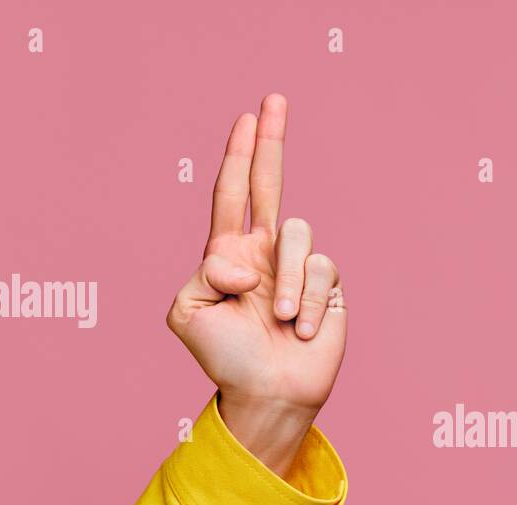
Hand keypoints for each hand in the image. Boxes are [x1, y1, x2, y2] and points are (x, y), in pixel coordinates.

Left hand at [167, 94, 346, 475]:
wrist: (268, 394)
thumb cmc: (226, 358)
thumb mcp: (187, 315)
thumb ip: (201, 274)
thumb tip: (242, 260)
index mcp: (229, 252)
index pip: (233, 193)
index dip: (239, 155)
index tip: (245, 117)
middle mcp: (266, 251)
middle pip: (272, 183)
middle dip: (272, 140)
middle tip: (274, 98)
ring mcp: (299, 267)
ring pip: (298, 236)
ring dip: (285, 282)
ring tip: (277, 319)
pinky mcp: (329, 286)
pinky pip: (322, 270)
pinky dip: (307, 303)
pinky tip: (300, 331)